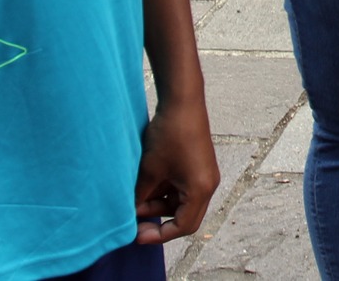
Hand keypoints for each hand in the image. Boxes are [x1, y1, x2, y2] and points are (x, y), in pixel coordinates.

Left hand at [132, 96, 219, 245]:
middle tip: (135, 221)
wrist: (182, 102)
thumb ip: (141, 197)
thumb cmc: (169, 135)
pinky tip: (147, 185)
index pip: (183, 227)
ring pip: (181, 202)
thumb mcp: (150, 171)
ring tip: (136, 197)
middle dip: (159, 221)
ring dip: (159, 204)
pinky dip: (164, 191)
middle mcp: (208, 185)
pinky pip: (182, 188)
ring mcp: (204, 175)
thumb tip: (131, 214)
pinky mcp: (198, 165)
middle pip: (185, 217)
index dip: (159, 235)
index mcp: (201, 190)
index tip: (137, 236)